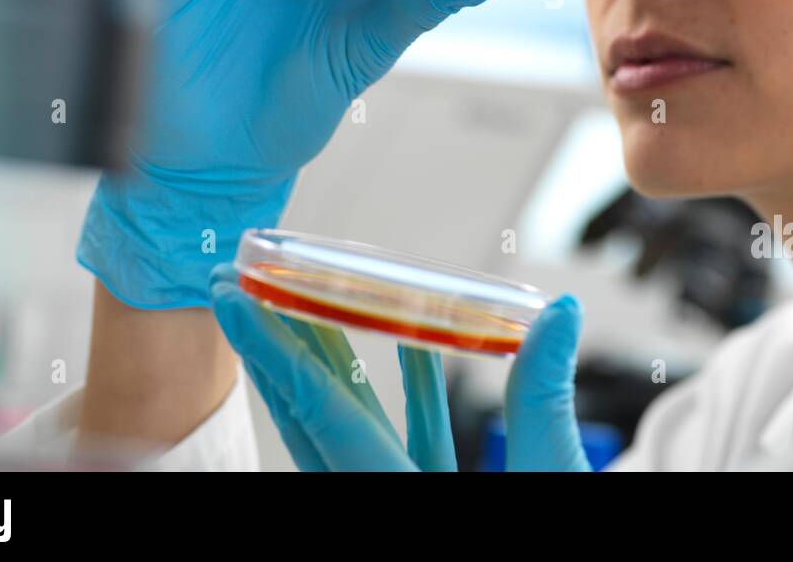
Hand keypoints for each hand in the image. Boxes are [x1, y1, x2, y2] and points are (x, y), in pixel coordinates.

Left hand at [209, 264, 591, 471]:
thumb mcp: (546, 478)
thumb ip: (542, 398)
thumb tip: (561, 314)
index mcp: (393, 497)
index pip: (318, 410)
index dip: (271, 348)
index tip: (232, 299)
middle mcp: (379, 500)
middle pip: (311, 415)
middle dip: (276, 347)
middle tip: (243, 288)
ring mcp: (402, 503)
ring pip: (350, 426)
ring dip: (334, 361)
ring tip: (314, 301)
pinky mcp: (434, 501)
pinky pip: (404, 441)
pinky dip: (406, 392)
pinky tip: (417, 345)